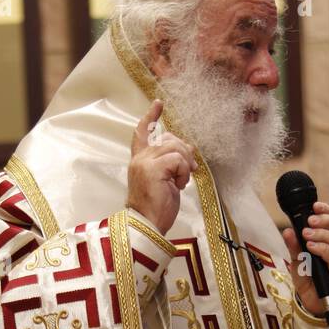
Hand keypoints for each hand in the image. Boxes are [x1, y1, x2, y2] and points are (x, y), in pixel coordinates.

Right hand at [127, 99, 197, 236]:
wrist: (148, 226)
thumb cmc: (156, 208)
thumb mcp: (166, 180)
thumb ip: (172, 163)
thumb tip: (189, 148)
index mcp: (139, 161)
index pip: (142, 133)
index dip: (150, 117)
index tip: (158, 103)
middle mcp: (139, 159)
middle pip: (168, 139)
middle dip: (183, 151)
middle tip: (189, 170)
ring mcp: (144, 163)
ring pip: (174, 148)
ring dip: (184, 164)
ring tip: (181, 181)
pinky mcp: (153, 169)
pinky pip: (177, 160)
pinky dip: (184, 172)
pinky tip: (179, 185)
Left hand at [282, 204, 328, 317]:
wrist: (312, 303)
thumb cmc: (309, 280)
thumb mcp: (297, 260)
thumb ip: (294, 246)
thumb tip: (288, 230)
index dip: (328, 212)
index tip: (315, 206)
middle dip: (326, 221)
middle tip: (309, 221)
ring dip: (323, 235)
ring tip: (307, 235)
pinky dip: (324, 249)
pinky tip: (312, 247)